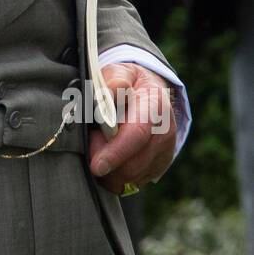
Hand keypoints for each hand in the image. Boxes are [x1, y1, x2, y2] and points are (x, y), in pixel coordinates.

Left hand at [88, 63, 176, 193]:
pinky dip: (118, 177)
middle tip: (88, 152)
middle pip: (135, 162)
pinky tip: (110, 159)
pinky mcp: (160, 165)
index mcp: (154, 105)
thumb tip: (110, 93)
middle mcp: (165, 131)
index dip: (116, 152)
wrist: (149, 91)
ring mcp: (165, 150)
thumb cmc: (127, 83)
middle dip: (108, 166)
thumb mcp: (119, 72)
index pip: (137, 133)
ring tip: (98, 151)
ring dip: (111, 173)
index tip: (96, 166)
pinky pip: (135, 182)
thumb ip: (115, 81)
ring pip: (134, 177)